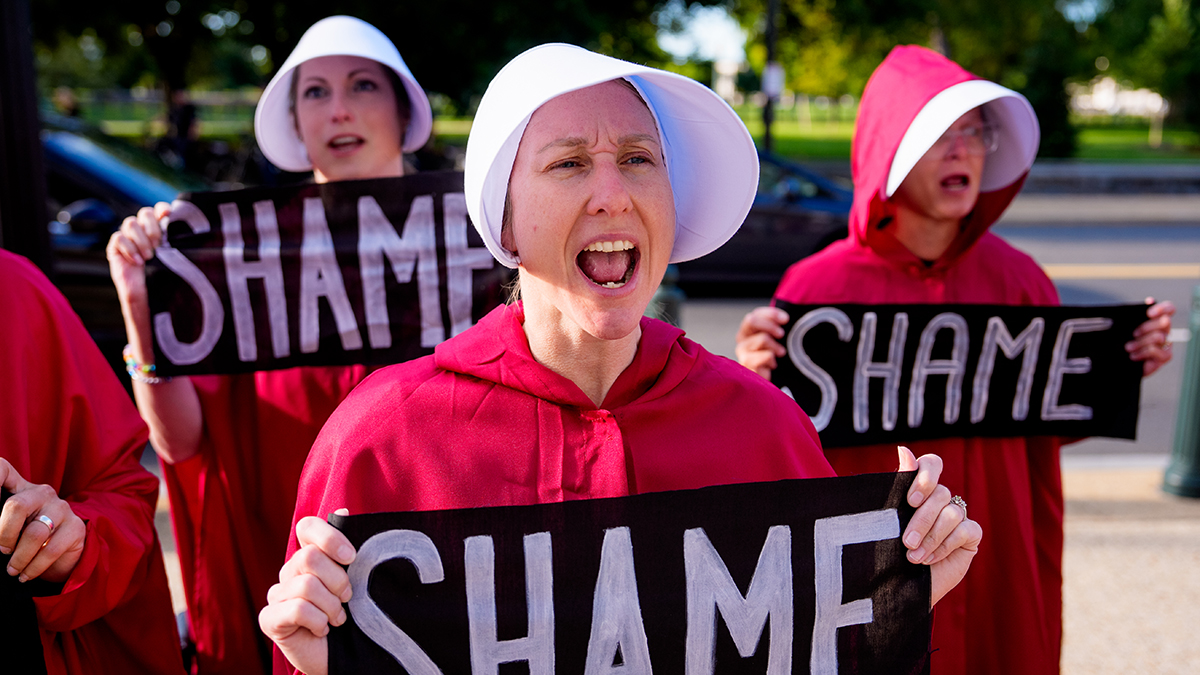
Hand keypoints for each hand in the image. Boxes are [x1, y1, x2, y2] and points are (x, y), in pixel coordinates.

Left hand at [0, 459, 85, 583]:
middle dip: (4, 535)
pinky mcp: (76, 527)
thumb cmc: (24, 538)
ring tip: (12, 570)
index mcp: (19, 486)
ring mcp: (61, 508)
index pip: (3, 469)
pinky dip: (34, 567)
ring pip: (35, 533)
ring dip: (19, 558)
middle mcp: (41, 493)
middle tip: (1, 551)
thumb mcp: (7, 527)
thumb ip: (1, 524)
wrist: (61, 553)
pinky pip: (50, 550)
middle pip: (17, 506)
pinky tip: (26, 574)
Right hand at [106, 202, 171, 308]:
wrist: (145, 294)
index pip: (158, 209)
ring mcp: (128, 236)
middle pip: (145, 212)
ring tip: (149, 257)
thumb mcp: (172, 258)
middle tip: (158, 246)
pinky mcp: (116, 246)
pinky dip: (130, 249)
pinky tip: (138, 262)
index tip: (169, 215)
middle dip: (153, 228)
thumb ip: (175, 242)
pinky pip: (119, 237)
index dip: (162, 209)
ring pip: (131, 223)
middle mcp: (142, 228)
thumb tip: (189, 232)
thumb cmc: (162, 275)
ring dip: (142, 240)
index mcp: (157, 228)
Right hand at [260, 511, 355, 674]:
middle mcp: (290, 571)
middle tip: (349, 598)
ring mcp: (277, 594)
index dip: (330, 537)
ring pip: (305, 585)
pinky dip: (317, 621)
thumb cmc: (355, 614)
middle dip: (338, 580)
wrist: (347, 655)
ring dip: (331, 607)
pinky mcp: (269, 618)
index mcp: (310, 555)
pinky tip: (322, 630)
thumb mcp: (358, 579)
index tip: (352, 558)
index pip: (307, 526)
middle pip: (309, 557)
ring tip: (338, 619)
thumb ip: (349, 549)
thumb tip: (344, 512)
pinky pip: (296, 609)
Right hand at [735, 307, 788, 378]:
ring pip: (762, 338)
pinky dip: (772, 359)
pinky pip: (766, 355)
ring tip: (780, 353)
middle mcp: (742, 338)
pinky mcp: (746, 364)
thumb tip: (787, 317)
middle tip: (781, 334)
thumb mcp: (777, 337)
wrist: (772, 379)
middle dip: (770, 325)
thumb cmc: (775, 355)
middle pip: (751, 320)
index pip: (756, 314)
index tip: (786, 319)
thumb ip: (777, 325)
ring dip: (775, 346)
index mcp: (748, 328)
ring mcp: (742, 351)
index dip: (772, 314)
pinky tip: (772, 366)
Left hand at [896, 447, 981, 608]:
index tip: (910, 501)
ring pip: (952, 513)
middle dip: (922, 519)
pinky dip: (945, 546)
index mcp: (918, 489)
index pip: (932, 464)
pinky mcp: (970, 535)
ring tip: (913, 557)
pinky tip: (929, 560)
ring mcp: (957, 516)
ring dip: (931, 537)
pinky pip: (965, 530)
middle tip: (906, 541)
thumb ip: (896, 487)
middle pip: (940, 493)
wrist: (896, 586)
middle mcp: (940, 499)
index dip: (925, 477)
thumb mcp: (887, 520)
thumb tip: (904, 449)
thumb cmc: (888, 550)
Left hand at [1127, 297, 1175, 376]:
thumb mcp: (1123, 327)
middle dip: (1146, 327)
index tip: (1149, 313)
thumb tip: (1148, 301)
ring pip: (1159, 336)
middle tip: (1133, 334)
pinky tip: (1133, 356)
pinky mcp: (1165, 356)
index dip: (1162, 308)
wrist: (1117, 363)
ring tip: (1128, 347)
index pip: (1168, 309)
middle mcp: (1164, 330)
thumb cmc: (1121, 342)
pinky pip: (1156, 350)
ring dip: (1141, 342)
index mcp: (1156, 320)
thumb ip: (1133, 315)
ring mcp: (1166, 343)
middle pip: (1165, 322)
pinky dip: (1142, 352)